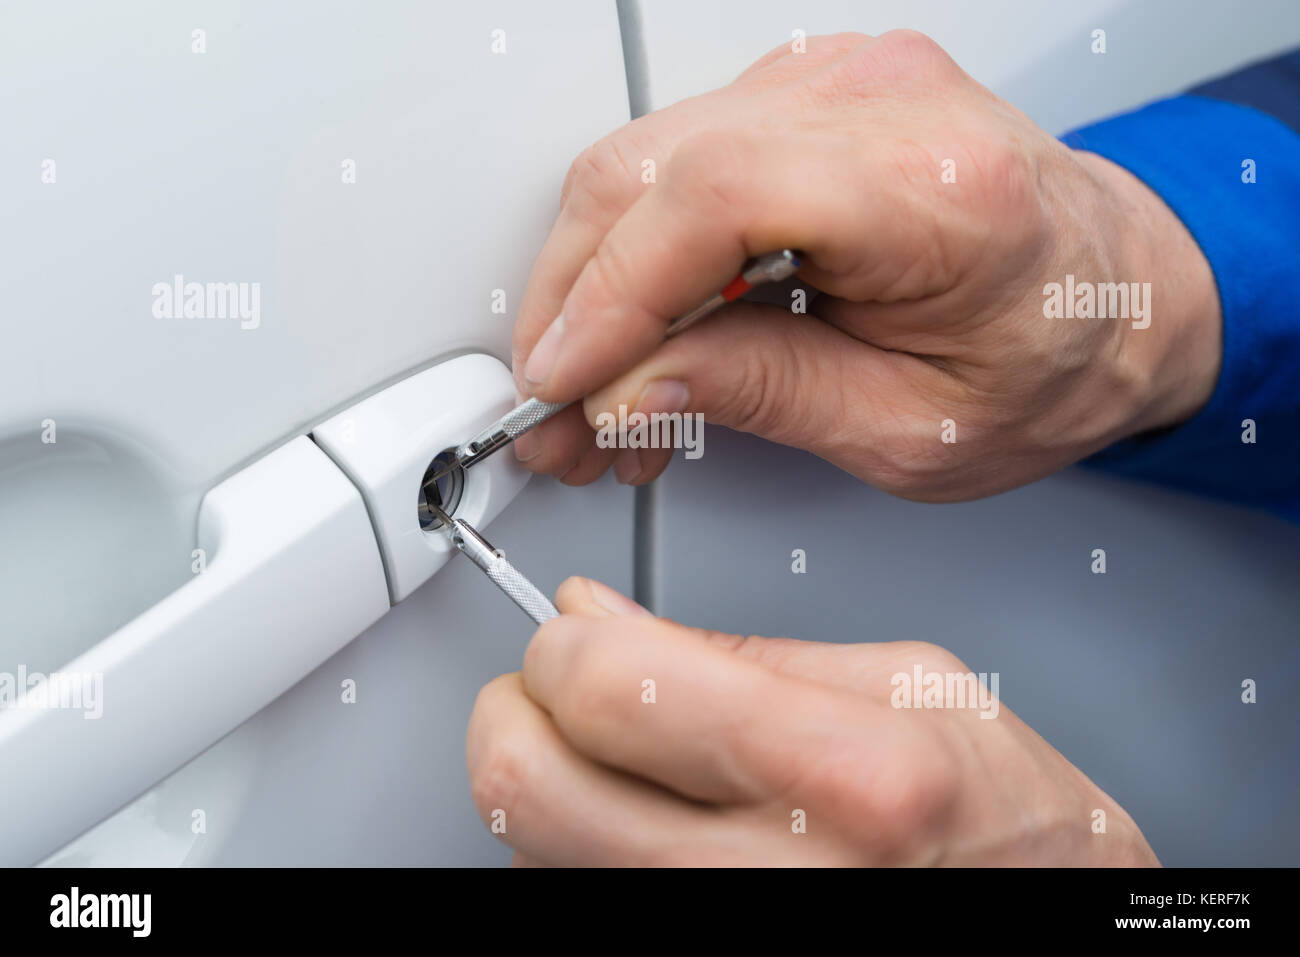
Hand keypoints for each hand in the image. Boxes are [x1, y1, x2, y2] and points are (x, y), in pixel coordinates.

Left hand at [466, 577, 1158, 865]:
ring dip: (541, 784)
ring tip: (607, 752)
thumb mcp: (904, 681)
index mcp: (847, 772)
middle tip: (546, 688)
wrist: (1051, 912)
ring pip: (531, 857)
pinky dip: (572, 848)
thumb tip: (596, 618)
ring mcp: (734, 933)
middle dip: (511, 716)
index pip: (615, 691)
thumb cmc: (1007, 818)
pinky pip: (573, 897)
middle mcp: (781, 877)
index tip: (570, 633)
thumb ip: (734, 650)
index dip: (560, 648)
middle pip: (531, 793)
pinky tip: (631, 816)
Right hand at [511, 31, 1219, 499]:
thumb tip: (627, 387)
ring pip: (644, 162)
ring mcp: (839, 82)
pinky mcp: (807, 97)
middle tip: (559, 412)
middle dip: (575, 305)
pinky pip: (678, 162)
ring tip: (601, 395)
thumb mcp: (910, 427)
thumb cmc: (1053, 359)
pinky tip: (641, 334)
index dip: (607, 294)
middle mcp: (882, 102)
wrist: (1113, 295)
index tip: (561, 381)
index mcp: (936, 187)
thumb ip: (760, 394)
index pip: (713, 200)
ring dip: (595, 287)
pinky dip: (638, 254)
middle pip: (652, 169)